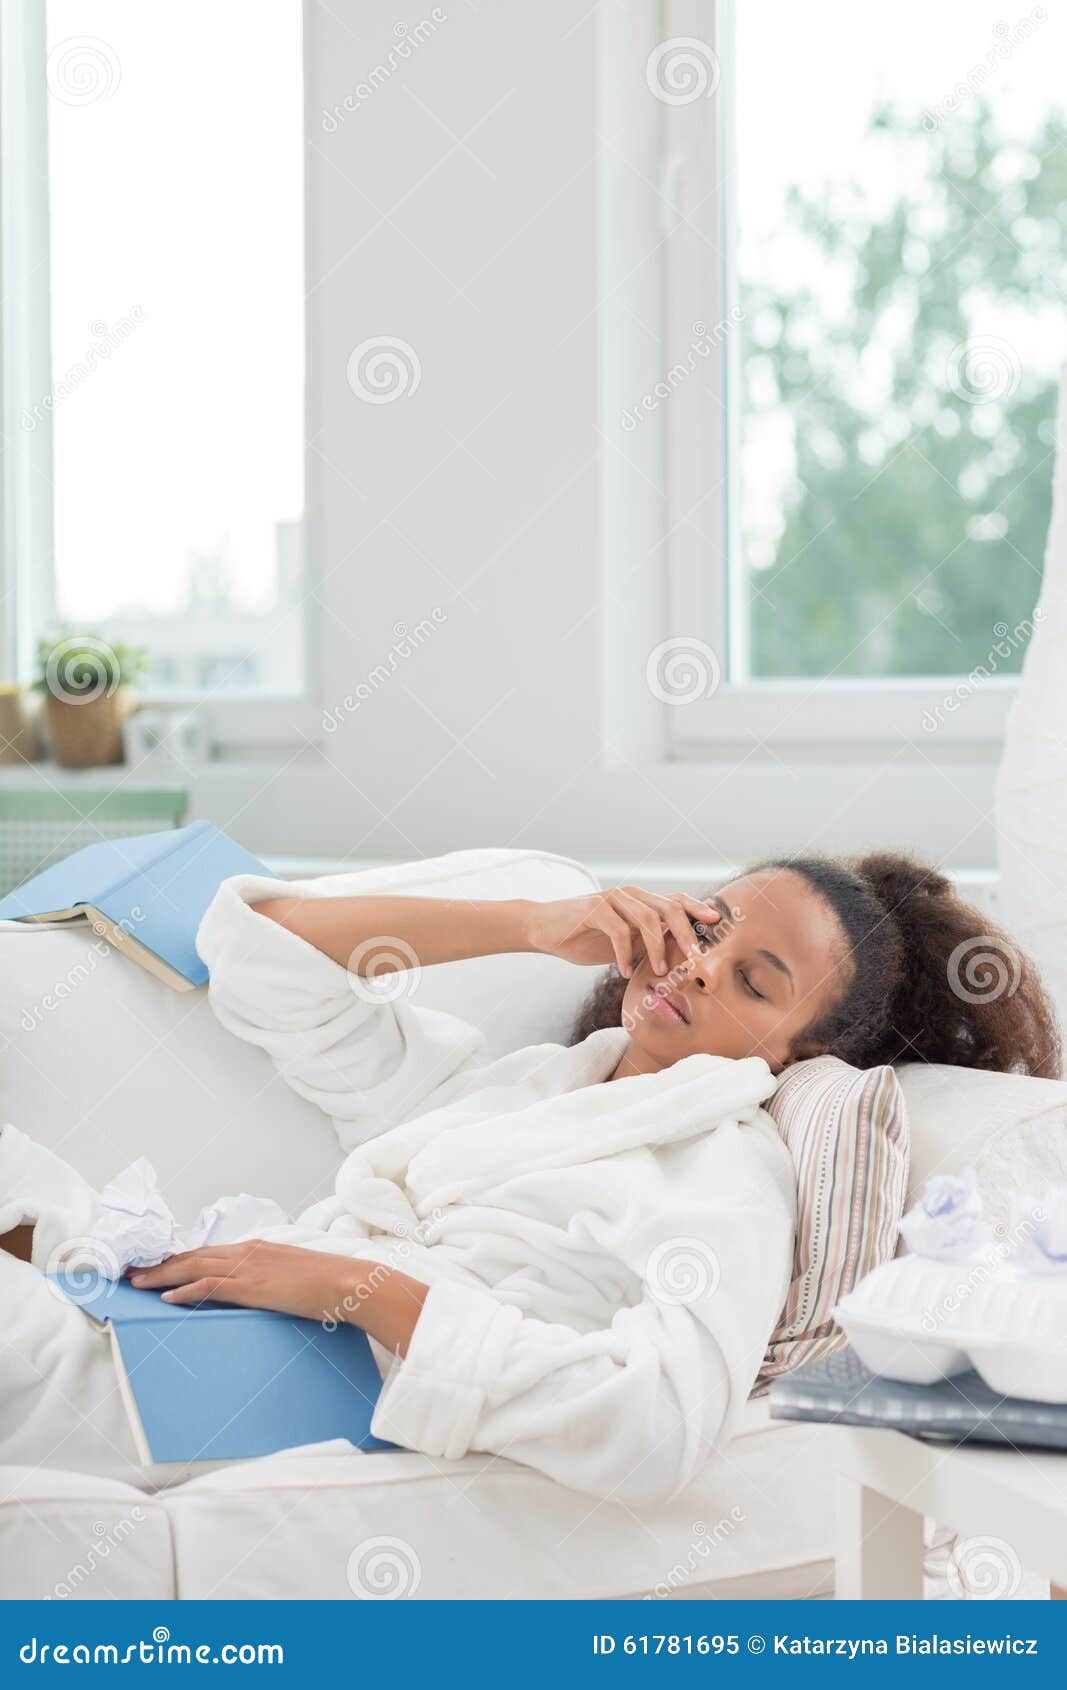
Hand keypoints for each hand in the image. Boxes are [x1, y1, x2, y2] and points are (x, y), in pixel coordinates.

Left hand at [128, 1240, 363, 1325]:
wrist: (347, 1282)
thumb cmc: (325, 1283)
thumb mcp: (290, 1276)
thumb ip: (268, 1278)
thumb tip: (255, 1291)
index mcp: (255, 1249)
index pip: (207, 1253)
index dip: (177, 1259)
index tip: (154, 1265)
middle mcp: (246, 1252)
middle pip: (193, 1256)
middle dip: (159, 1264)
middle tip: (131, 1271)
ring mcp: (248, 1267)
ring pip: (194, 1267)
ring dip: (162, 1275)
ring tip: (137, 1283)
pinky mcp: (253, 1285)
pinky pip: (211, 1286)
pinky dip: (186, 1290)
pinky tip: (167, 1297)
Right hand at [525, 887, 720, 976]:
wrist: (543, 928)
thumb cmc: (585, 937)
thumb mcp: (623, 941)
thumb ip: (647, 941)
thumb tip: (680, 957)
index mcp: (640, 901)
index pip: (676, 901)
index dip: (698, 910)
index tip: (718, 925)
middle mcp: (630, 895)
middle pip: (668, 907)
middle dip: (686, 932)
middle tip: (697, 958)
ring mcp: (611, 899)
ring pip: (646, 918)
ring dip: (657, 947)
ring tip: (660, 972)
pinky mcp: (593, 909)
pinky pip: (617, 930)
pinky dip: (624, 953)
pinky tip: (625, 971)